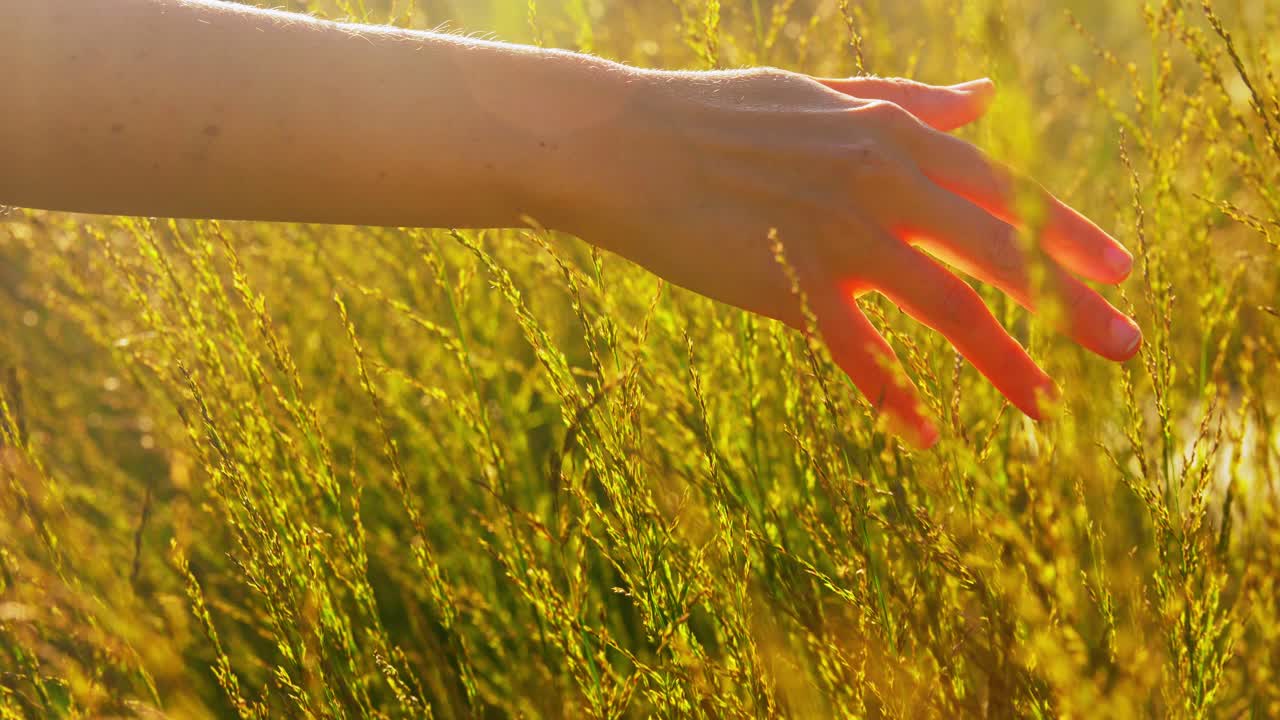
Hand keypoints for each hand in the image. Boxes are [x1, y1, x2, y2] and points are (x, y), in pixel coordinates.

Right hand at [557, 68, 1141, 447]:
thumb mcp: (826, 96)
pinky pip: (857, 351)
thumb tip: (983, 101)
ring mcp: (838, 234)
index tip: (1119, 272)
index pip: (1002, 189)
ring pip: (945, 305)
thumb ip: (909, 102)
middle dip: (1069, 304)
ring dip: (1004, 360)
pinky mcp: (788, 284)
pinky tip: (927, 432)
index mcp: (892, 133)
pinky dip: (894, 394)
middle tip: (1126, 348)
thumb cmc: (721, 115)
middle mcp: (880, 181)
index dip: (1066, 234)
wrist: (625, 143)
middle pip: (998, 250)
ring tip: (1049, 408)